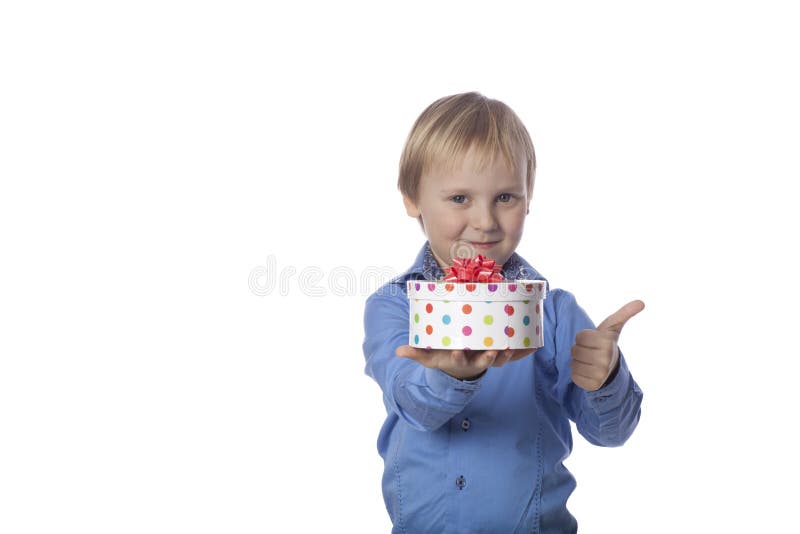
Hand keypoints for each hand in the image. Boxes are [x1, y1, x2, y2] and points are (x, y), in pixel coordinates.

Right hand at [395, 346, 536, 380]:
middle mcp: (475, 362)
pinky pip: (514, 356)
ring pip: (501, 359)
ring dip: (509, 355)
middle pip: (484, 361)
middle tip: (495, 350)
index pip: (458, 359)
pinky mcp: (499, 357)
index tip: (456, 351)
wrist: (460, 368)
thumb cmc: (444, 359)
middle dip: (490, 357)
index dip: (457, 357)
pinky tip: (535, 345)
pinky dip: (524, 352)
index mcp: (458, 361)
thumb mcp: (429, 358)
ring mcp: (488, 360)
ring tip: (515, 346)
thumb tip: (399, 351)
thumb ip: (416, 354)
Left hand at [570, 300, 644, 390]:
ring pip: (573, 363)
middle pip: (574, 350)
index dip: (583, 338)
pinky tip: (588, 372)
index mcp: (606, 343)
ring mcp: (598, 374)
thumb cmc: (606, 344)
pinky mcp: (591, 385)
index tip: (593, 341)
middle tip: (591, 352)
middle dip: (579, 350)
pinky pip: (574, 376)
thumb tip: (641, 302)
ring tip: (589, 362)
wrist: (612, 369)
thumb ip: (624, 313)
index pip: (579, 337)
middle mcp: (604, 360)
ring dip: (578, 362)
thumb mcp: (613, 328)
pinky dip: (578, 374)